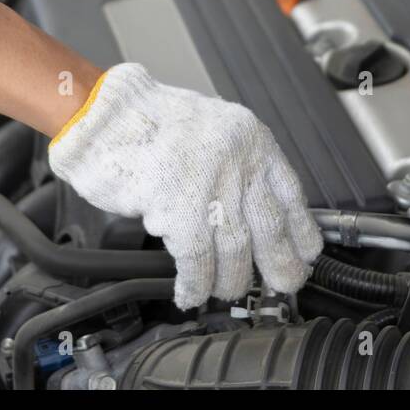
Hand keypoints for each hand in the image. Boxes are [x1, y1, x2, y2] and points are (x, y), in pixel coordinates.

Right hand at [48, 63, 322, 308]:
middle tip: (281, 284)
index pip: (291, 194)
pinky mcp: (178, 208)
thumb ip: (238, 166)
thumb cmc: (149, 124)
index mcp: (250, 139)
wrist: (104, 116)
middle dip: (279, 266)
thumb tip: (256, 214)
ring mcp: (209, 184)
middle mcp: (237, 159)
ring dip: (230, 280)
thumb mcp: (211, 130)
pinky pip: (197, 260)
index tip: (305, 254)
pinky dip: (196, 284)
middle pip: (270, 228)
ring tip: (224, 291)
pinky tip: (191, 293)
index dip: (301, 231)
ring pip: (234, 250)